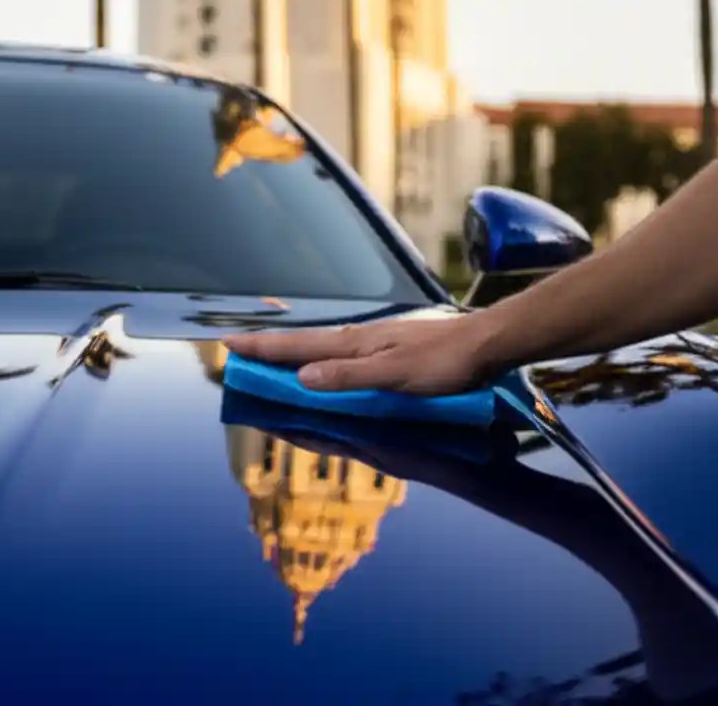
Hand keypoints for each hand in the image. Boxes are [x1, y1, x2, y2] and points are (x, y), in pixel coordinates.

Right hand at [221, 311, 502, 394]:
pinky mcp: (392, 349)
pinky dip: (322, 358)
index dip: (264, 348)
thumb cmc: (446, 362)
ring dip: (294, 352)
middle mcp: (361, 340)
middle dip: (271, 347)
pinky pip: (344, 354)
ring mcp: (377, 342)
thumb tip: (301, 377)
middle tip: (239, 348)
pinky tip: (325, 364)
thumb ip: (349, 377)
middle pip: (305, 344)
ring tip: (271, 356)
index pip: (300, 348)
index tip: (230, 344)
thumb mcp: (396, 375)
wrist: (487, 344)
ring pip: (324, 348)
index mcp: (356, 345)